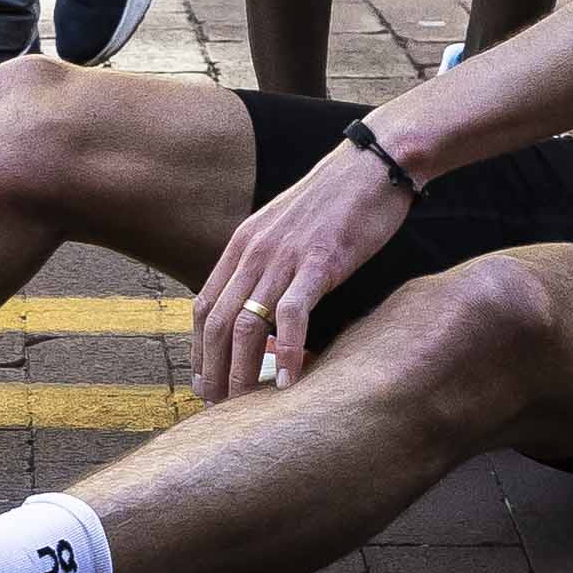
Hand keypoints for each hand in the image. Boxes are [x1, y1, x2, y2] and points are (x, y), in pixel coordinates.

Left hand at [191, 129, 415, 401]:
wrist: (372, 164)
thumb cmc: (336, 203)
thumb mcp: (288, 231)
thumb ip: (270, 266)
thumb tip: (265, 312)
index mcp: (243, 244)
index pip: (205, 305)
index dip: (199, 349)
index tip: (204, 382)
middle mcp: (255, 252)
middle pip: (219, 322)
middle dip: (213, 370)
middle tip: (218, 408)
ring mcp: (286, 257)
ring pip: (248, 325)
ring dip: (242, 371)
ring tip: (245, 406)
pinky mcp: (320, 262)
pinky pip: (295, 314)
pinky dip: (290, 351)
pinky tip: (291, 382)